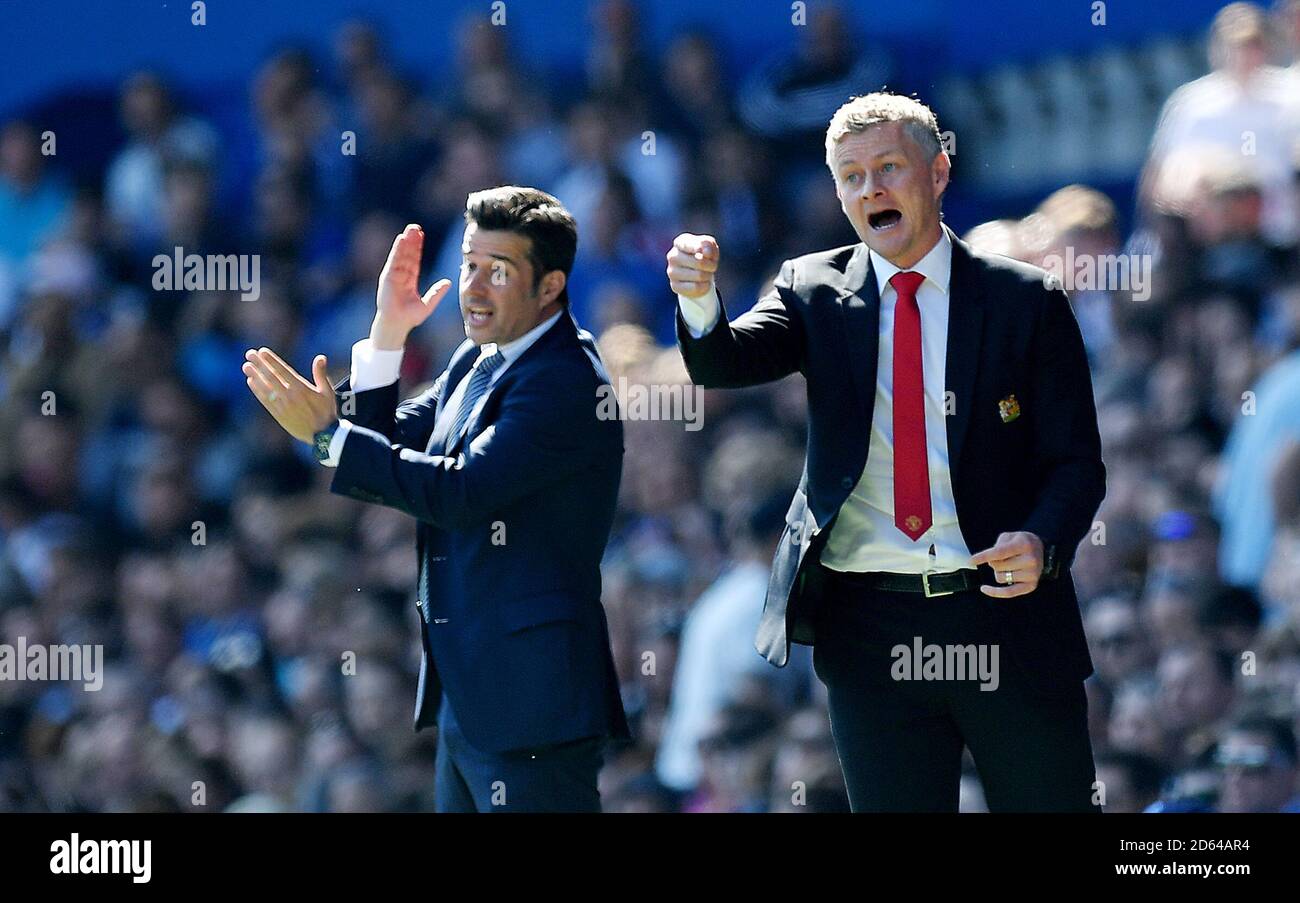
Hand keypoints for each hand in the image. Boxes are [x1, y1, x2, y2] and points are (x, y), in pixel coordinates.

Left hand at [243, 348, 338, 444]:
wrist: (323, 435)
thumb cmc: (326, 411)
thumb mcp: (327, 392)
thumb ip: (321, 374)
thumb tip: (320, 357)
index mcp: (302, 388)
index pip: (283, 370)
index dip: (271, 360)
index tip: (262, 351)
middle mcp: (290, 396)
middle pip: (271, 377)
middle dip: (259, 364)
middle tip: (249, 354)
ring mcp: (283, 406)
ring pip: (265, 388)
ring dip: (255, 376)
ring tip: (246, 366)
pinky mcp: (279, 415)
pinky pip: (265, 401)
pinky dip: (257, 391)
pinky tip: (251, 382)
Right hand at [374, 223, 451, 348]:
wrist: (397, 324)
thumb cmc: (410, 317)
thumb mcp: (427, 305)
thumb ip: (437, 293)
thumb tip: (448, 282)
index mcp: (409, 279)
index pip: (414, 260)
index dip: (417, 248)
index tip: (421, 236)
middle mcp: (401, 275)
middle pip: (407, 254)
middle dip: (412, 241)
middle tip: (416, 227)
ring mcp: (394, 275)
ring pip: (401, 255)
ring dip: (405, 242)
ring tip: (410, 229)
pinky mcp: (388, 277)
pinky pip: (394, 260)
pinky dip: (397, 249)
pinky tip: (401, 239)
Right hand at [666, 233, 719, 298]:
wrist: (697, 273)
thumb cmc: (703, 255)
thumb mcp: (709, 246)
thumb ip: (708, 244)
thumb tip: (706, 253)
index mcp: (680, 243)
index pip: (688, 244)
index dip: (698, 248)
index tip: (705, 252)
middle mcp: (672, 256)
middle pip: (700, 262)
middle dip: (711, 265)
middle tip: (711, 266)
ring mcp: (671, 271)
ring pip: (699, 276)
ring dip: (708, 276)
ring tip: (706, 274)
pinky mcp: (674, 286)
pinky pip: (696, 287)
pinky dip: (705, 286)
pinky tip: (702, 283)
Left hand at [969, 531, 1044, 597]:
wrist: (1041, 550)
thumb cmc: (1021, 543)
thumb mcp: (1009, 536)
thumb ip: (997, 545)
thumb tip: (989, 560)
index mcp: (1024, 545)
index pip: (999, 553)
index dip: (983, 557)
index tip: (970, 561)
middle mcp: (1030, 560)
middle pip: (998, 566)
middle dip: (993, 562)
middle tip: (1002, 558)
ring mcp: (1032, 574)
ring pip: (1000, 578)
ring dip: (998, 572)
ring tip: (1008, 566)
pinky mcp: (1031, 586)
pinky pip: (1008, 592)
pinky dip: (995, 592)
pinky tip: (984, 589)